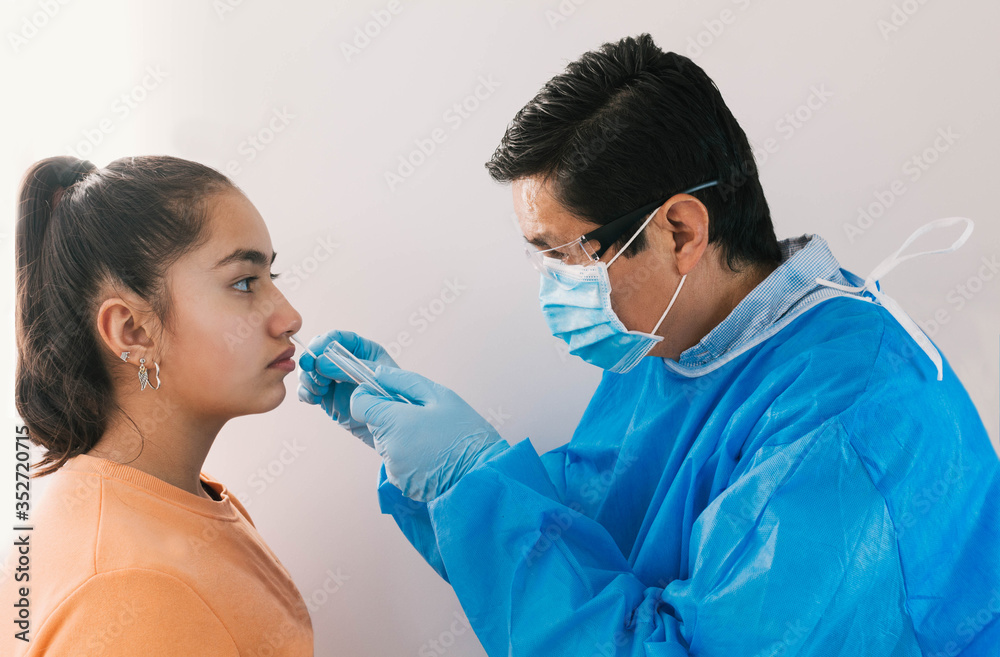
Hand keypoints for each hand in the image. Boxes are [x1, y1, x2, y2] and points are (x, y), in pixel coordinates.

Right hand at [297, 330, 397, 447]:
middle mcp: (344, 363)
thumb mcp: (376, 377)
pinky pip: (307, 390)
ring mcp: (334, 380)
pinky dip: (305, 393)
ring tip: (321, 390)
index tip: (315, 354)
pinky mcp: (327, 397)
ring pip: (309, 370)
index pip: (337, 338)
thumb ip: (350, 367)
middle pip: (317, 352)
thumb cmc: (393, 398)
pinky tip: (315, 399)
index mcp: (362, 351)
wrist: (392, 428)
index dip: (323, 342)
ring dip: (308, 378)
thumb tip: (321, 362)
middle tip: (318, 377)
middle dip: (312, 362)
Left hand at [350, 364, 507, 501]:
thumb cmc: (466, 432)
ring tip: (431, 438)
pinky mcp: (400, 484)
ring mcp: (393, 469)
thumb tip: (378, 373)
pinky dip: (408, 457)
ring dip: (400, 437)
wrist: (482, 474)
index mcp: (395, 422)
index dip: (369, 395)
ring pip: (385, 444)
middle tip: (422, 418)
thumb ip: (404, 381)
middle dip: (391, 417)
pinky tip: (431, 455)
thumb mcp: (441, 396)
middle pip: (374, 424)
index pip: (360, 404)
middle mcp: (388, 448)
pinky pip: (396, 463)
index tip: (386, 394)